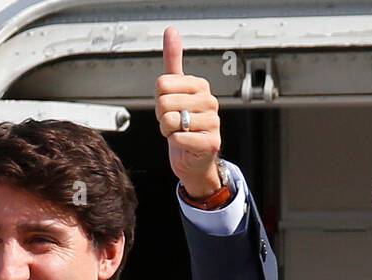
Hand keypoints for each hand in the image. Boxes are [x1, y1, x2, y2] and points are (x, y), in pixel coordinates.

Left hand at [155, 26, 221, 196]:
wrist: (193, 157)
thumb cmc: (181, 123)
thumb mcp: (174, 90)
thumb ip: (172, 61)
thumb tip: (171, 30)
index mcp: (200, 85)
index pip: (162, 83)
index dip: (159, 100)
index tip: (169, 107)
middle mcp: (209, 101)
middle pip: (163, 102)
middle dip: (161, 117)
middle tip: (173, 123)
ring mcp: (213, 121)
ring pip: (169, 121)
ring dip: (167, 131)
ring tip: (179, 133)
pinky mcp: (210, 142)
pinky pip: (178, 138)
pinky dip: (175, 143)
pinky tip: (185, 143)